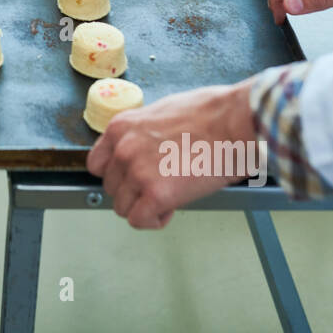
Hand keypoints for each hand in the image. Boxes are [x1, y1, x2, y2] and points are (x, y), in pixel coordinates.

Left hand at [86, 80, 255, 229]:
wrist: (235, 121)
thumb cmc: (211, 113)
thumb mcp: (161, 112)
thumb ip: (142, 133)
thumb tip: (143, 148)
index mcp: (121, 127)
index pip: (97, 164)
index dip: (117, 174)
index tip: (132, 178)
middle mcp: (122, 150)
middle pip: (111, 188)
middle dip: (133, 191)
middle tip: (160, 185)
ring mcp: (137, 173)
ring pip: (122, 207)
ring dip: (144, 206)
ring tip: (170, 194)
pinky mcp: (156, 194)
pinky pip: (139, 220)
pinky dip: (155, 219)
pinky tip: (173, 207)